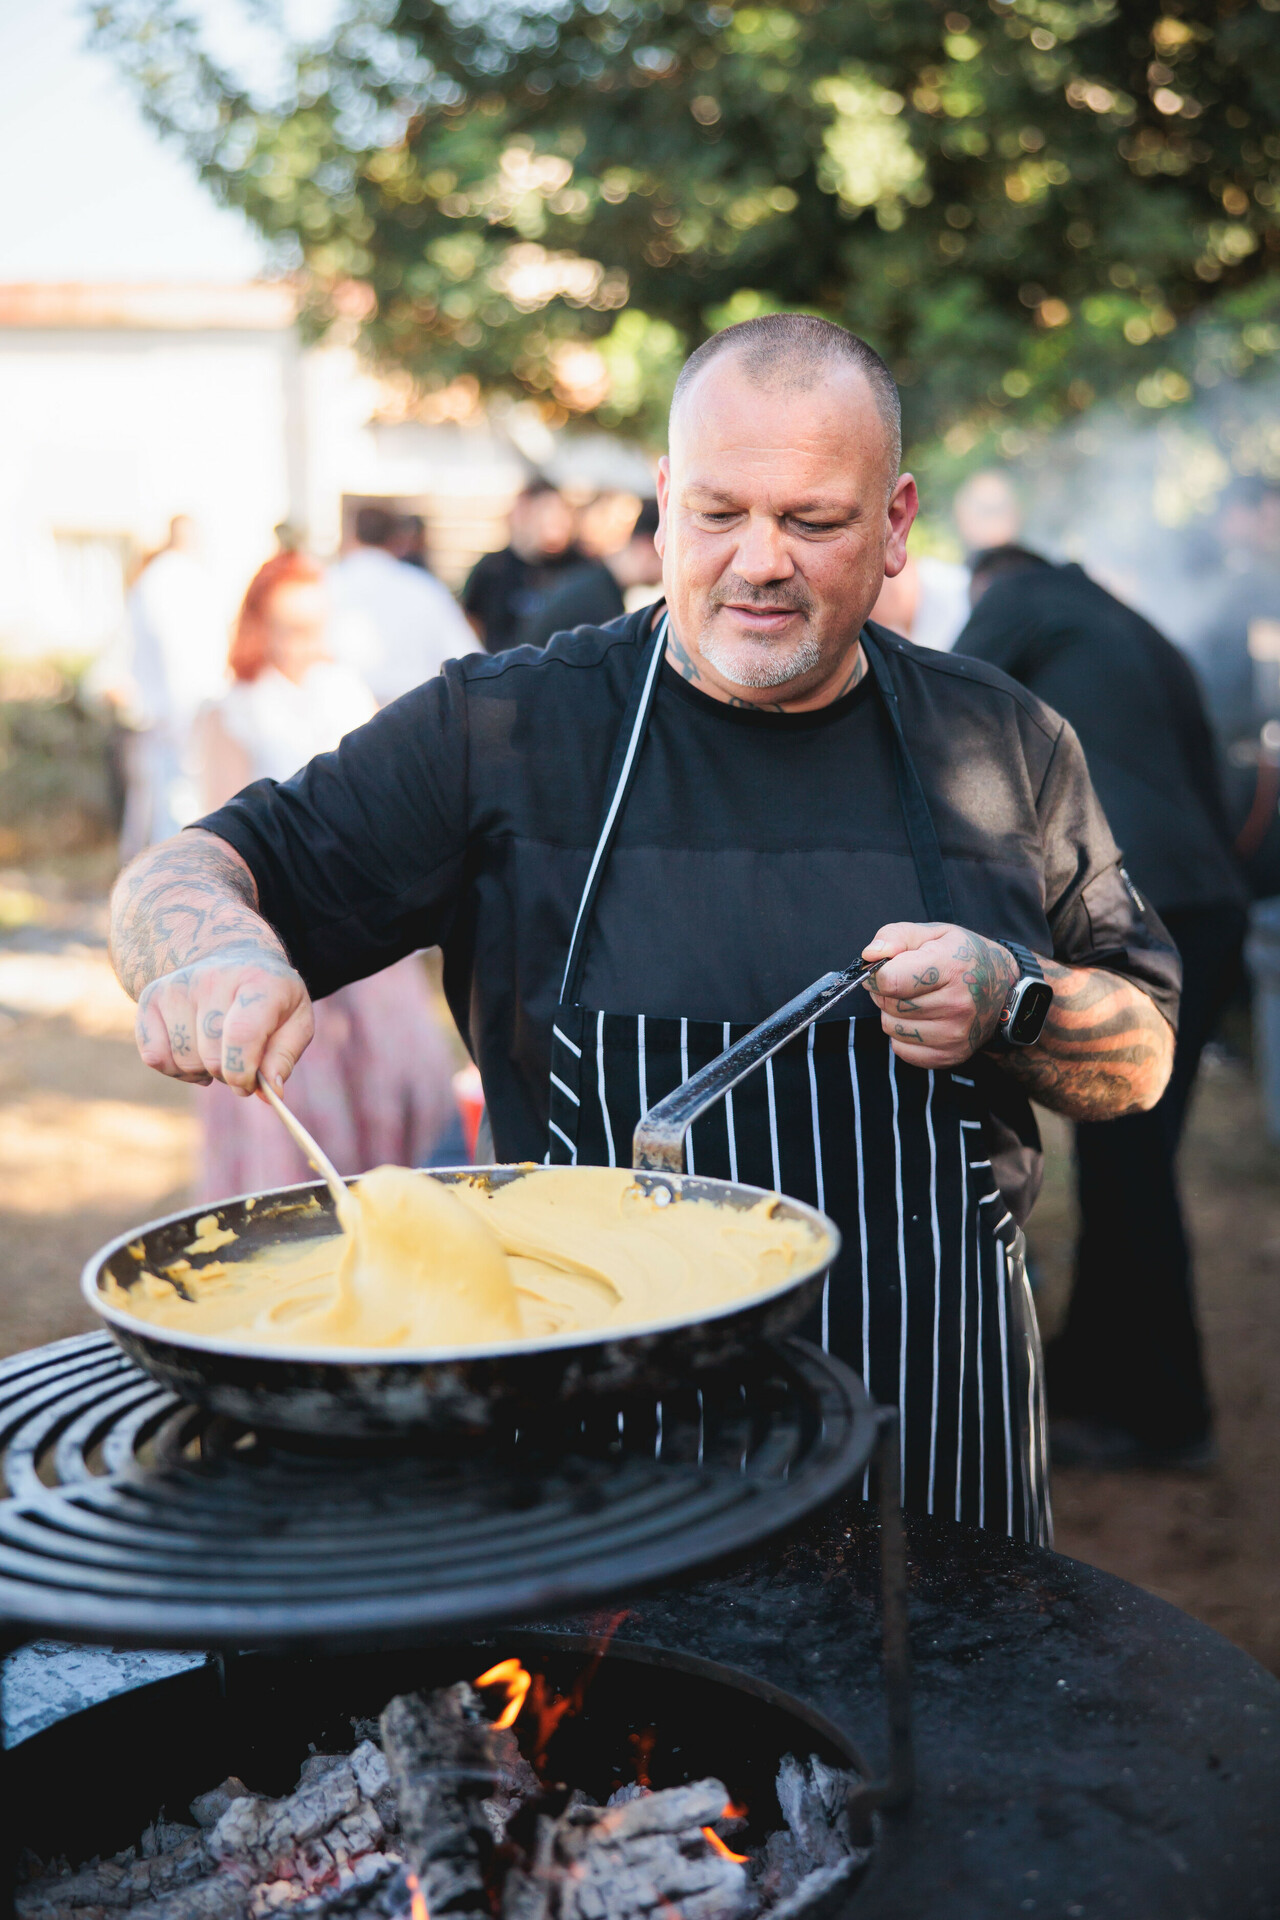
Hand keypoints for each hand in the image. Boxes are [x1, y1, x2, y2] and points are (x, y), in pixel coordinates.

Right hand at [134, 943, 314, 1094]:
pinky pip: (155, 1058)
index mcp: (258, 981)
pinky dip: (174, 1069)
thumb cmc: (270, 1001)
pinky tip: (193, 1051)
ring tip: (218, 1050)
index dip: (243, 1072)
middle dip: (228, 1074)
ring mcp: (177, 986)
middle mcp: (213, 977)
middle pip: (212, 1056)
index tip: (248, 1085)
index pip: (241, 1035)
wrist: (235, 961)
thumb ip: (284, 1058)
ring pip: (184, 1061)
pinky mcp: (150, 998)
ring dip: (203, 1071)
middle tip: (241, 1061)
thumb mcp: (296, 1022)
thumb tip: (271, 1093)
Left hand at [861, 922, 1017, 1069]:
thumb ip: (897, 936)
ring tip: (916, 1000)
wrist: (1004, 992)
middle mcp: (958, 1004)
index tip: (883, 969)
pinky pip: (902, 1049)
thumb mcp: (935, 933)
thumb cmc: (964, 958)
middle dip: (886, 992)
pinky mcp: (951, 1056)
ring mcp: (956, 1034)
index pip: (891, 981)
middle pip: (889, 1004)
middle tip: (904, 983)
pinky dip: (903, 1036)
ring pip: (891, 1028)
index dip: (877, 974)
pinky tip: (922, 1020)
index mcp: (952, 967)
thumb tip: (870, 955)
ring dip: (893, 1014)